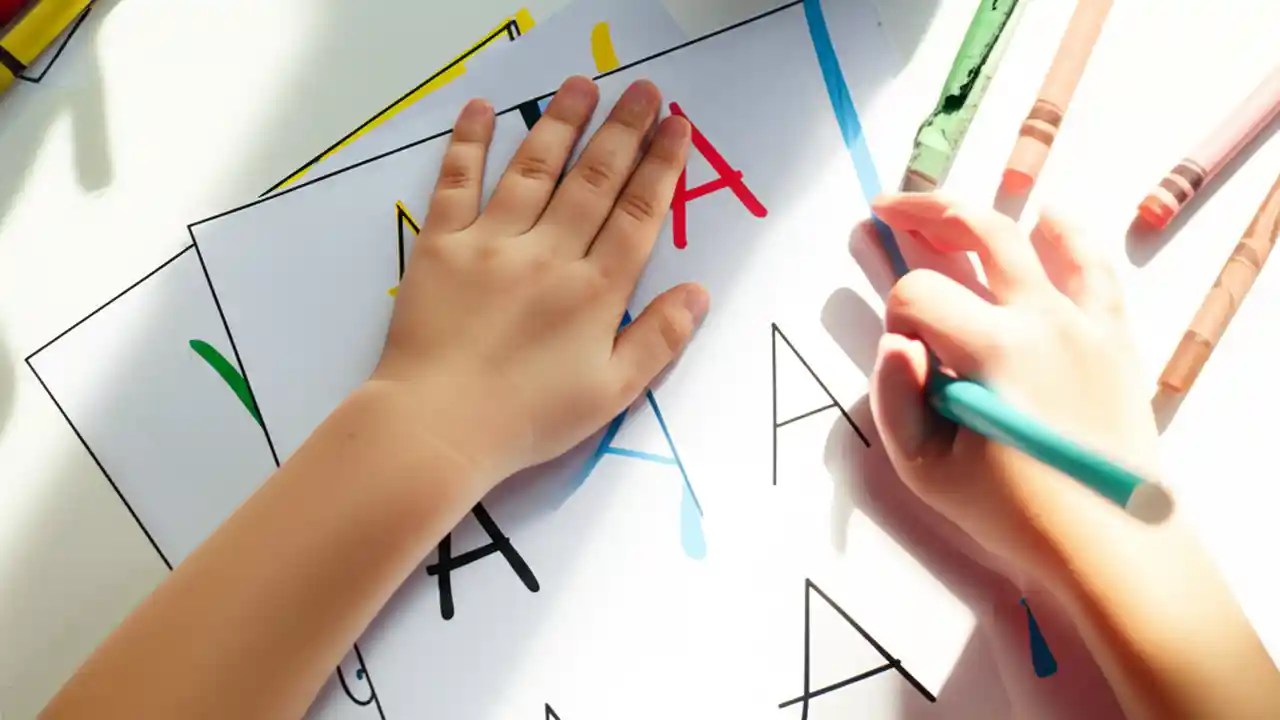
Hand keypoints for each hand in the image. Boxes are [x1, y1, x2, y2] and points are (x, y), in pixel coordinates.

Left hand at [372, 77, 707, 486]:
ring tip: (582, 84)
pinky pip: (457, 182)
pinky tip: (482, 108)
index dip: (662, 167)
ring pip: (535, 170)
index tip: (677, 126)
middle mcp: (549, 254)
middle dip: (624, 131)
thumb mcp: (610, 394)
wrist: (437, 428)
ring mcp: (492, 243)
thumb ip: (658, 340)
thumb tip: (700, 292)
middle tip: (644, 89)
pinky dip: (469, 143)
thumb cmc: (527, 419)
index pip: (638, 215)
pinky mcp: (442, 246)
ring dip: (561, 123)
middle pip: (595, 180)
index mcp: (595, 291)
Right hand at [868, 193, 1161, 588]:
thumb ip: (895, 396)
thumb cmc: (1010, 510)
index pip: (919, 295)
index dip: (896, 319)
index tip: (906, 361)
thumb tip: (895, 340)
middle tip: (886, 210)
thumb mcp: (926, 468)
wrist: (1106, 540)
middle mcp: (1042, 317)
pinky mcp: (1112, 336)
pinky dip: (1069, 235)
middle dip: (923, 214)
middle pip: (976, 231)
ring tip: (948, 212)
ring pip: (1031, 237)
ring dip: (983, 213)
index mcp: (992, 348)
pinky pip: (1095, 267)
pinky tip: (1049, 218)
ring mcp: (1084, 321)